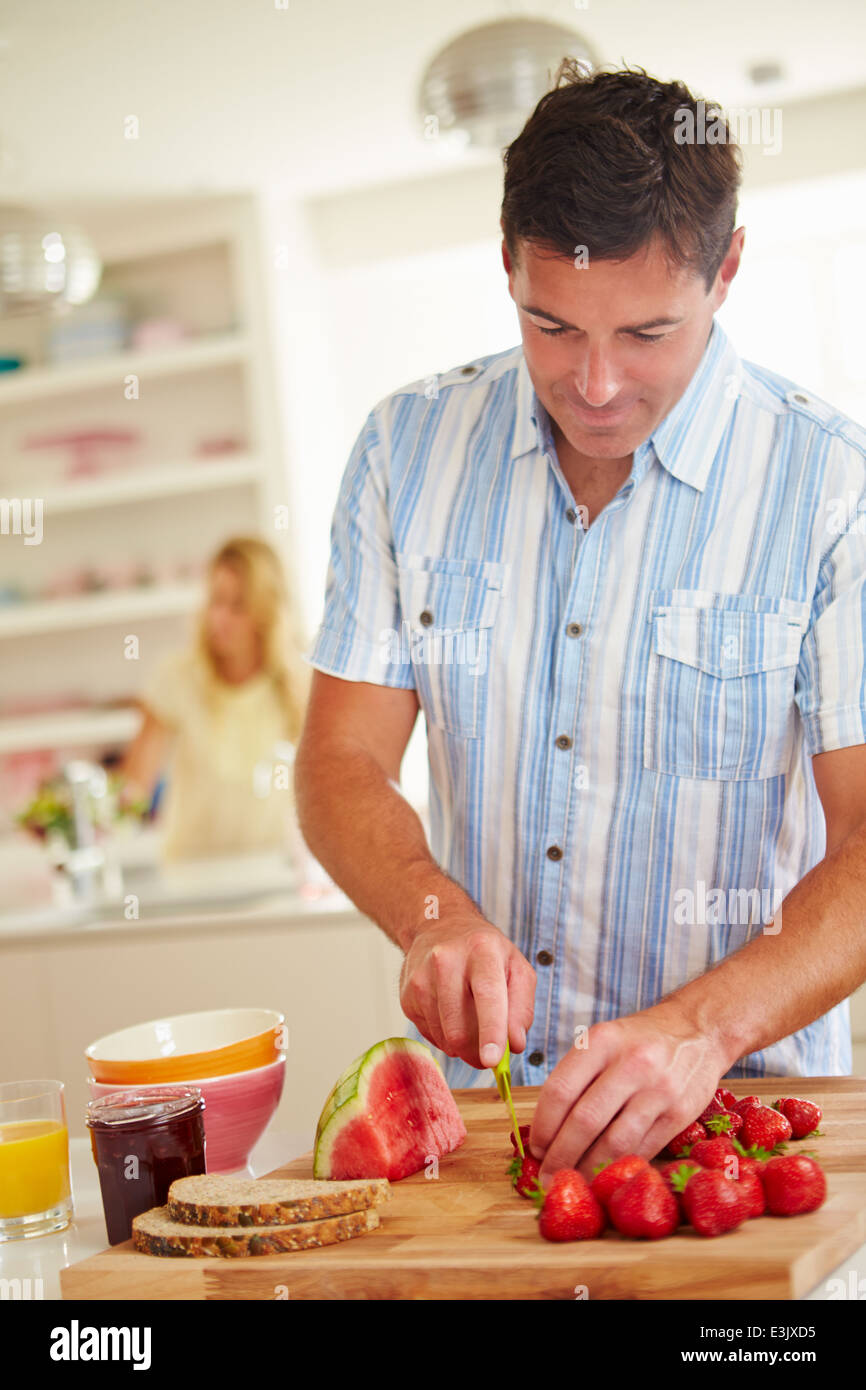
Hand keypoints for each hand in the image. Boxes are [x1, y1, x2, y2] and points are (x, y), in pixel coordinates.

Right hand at [399, 917, 535, 1069]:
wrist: (441, 928)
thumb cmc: (485, 954)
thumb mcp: (517, 969)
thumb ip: (523, 1008)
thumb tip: (515, 1045)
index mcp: (482, 950)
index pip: (487, 994)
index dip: (491, 1030)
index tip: (493, 1060)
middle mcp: (446, 961)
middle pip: (459, 1027)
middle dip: (478, 1053)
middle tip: (490, 1056)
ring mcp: (421, 978)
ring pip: (444, 1037)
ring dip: (463, 1046)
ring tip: (471, 1023)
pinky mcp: (406, 996)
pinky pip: (430, 1036)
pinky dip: (446, 1038)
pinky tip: (451, 1016)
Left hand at [528, 1001, 729, 1185]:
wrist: (699, 1031)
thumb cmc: (641, 1040)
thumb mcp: (605, 1040)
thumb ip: (578, 1076)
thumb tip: (547, 1129)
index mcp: (601, 1041)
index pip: (560, 1091)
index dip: (542, 1127)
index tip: (536, 1148)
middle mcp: (630, 1063)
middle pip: (584, 1121)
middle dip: (561, 1156)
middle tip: (549, 1175)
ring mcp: (658, 1089)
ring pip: (614, 1142)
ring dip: (589, 1169)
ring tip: (575, 1181)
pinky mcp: (680, 1113)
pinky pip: (642, 1149)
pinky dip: (619, 1166)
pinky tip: (606, 1175)